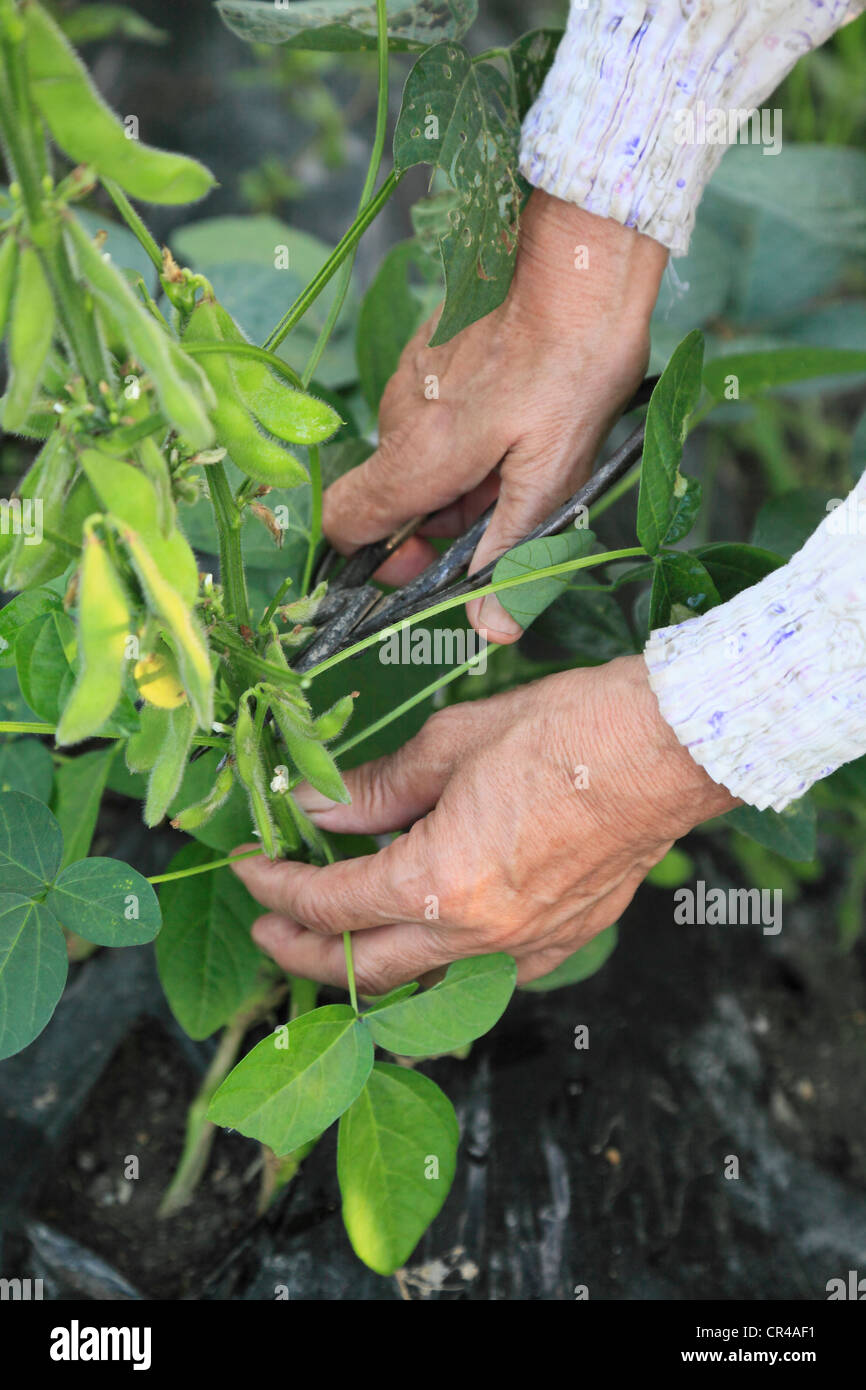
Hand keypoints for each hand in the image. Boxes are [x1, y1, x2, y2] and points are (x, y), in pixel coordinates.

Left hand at [231, 656, 736, 993]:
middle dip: (302, 952)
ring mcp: (526, 946)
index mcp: (440, 882)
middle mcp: (479, 934)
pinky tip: (429, 935)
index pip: (331, 905)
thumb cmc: (566, 730)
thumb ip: (374, 789)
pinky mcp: (563, 942)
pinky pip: (485, 975)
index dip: (277, 886)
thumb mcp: (450, 743)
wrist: (668, 746)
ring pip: (424, 982)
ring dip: (369, 964)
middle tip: (268, 927)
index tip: (251, 864)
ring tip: (337, 937)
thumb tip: (316, 807)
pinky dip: (442, 963)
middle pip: (365, 967)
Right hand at [323, 189, 667, 640]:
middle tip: (505, 516)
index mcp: (419, 458)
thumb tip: (490, 627)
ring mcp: (410, 381)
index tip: (420, 571)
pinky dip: (466, 438)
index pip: (347, 525)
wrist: (581, 258)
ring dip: (461, 481)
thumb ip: (512, 552)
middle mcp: (400, 420)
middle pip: (394, 500)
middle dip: (442, 524)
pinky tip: (518, 422)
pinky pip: (433, 418)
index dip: (373, 562)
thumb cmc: (573, 361)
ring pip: (418, 459)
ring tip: (526, 462)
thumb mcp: (555, 473)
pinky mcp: (429, 353)